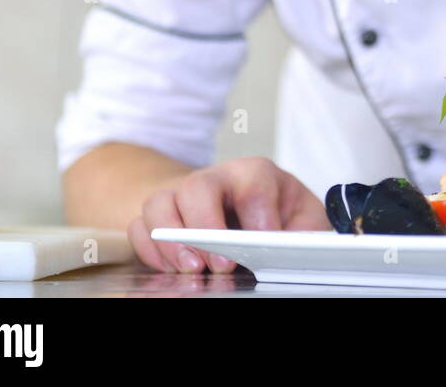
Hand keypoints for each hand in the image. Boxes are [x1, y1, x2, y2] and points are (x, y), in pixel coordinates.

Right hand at [127, 157, 329, 273]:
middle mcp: (216, 179)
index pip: (254, 182)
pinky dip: (150, 251)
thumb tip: (299, 252)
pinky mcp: (160, 218)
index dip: (257, 214)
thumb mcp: (304, 221)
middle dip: (206, 226)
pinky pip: (140, 227)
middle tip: (221, 265)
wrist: (249, 212)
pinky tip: (170, 271)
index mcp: (256, 174)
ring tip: (192, 271)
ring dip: (171, 240)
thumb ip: (304, 234)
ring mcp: (183, 196)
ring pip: (160, 202)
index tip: (262, 243)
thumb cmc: (280, 218)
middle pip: (198, 186)